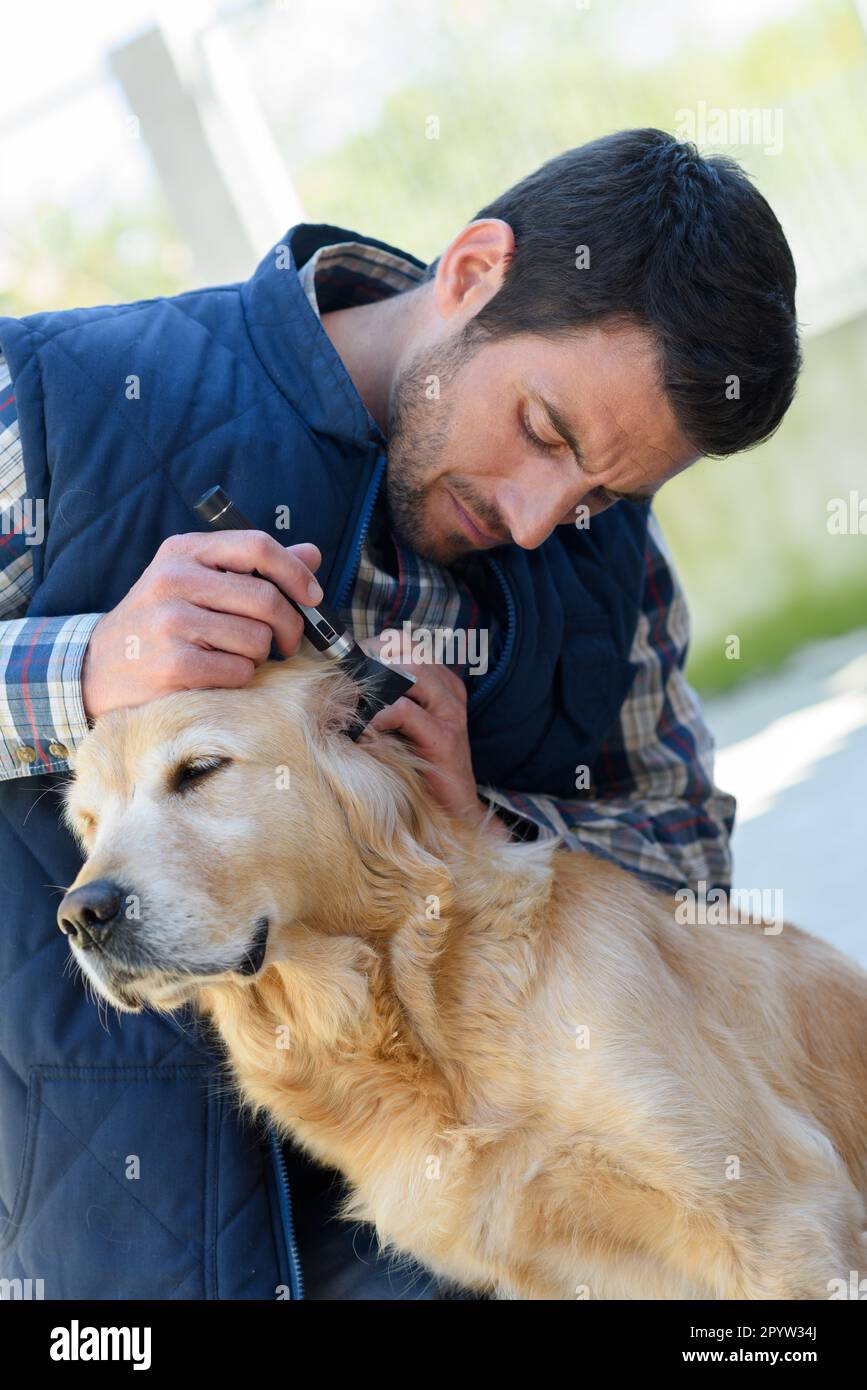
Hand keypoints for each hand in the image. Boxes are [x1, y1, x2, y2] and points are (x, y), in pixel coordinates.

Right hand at [82, 530, 322, 719]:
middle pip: (266, 598)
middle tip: (287, 642)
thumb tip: (312, 553)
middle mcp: (175, 580)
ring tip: (234, 655)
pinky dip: (239, 678)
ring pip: (257, 639)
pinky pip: (240, 671)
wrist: (97, 669)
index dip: (296, 572)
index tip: (312, 596)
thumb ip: (252, 567)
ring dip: (258, 655)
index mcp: (183, 552)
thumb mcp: (195, 582)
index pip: (257, 546)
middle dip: (290, 626)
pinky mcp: (175, 664)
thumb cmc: (158, 623)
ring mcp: (172, 623)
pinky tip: (216, 675)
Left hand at [359, 639, 509, 839]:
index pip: (404, 644)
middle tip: (343, 682)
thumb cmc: (419, 768)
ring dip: (373, 685)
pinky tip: (364, 730)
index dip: (371, 648)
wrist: (453, 811)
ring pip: (410, 671)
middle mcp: (449, 691)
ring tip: (352, 703)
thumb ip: (381, 702)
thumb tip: (339, 685)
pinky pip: (405, 710)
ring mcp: (450, 712)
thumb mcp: (398, 727)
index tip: (344, 666)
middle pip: (406, 651)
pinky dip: (378, 715)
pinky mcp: (445, 738)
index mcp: (440, 683)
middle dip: (368, 662)